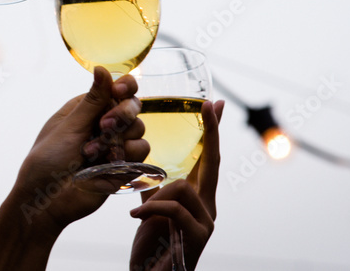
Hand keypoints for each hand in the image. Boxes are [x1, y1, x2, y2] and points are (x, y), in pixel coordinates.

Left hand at [10, 67, 149, 237]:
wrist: (46, 200)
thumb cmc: (48, 160)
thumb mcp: (69, 126)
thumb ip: (92, 101)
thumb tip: (102, 68)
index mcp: (88, 108)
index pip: (118, 88)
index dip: (125, 86)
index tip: (119, 91)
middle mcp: (105, 124)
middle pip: (133, 106)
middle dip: (121, 115)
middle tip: (103, 126)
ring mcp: (116, 145)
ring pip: (140, 130)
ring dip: (118, 140)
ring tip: (91, 154)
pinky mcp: (125, 167)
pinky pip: (142, 153)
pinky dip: (125, 156)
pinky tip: (106, 165)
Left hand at [129, 100, 224, 270]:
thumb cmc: (151, 246)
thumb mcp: (149, 209)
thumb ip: (153, 187)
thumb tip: (144, 163)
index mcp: (198, 198)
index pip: (207, 159)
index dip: (211, 131)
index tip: (213, 104)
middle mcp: (208, 207)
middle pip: (213, 162)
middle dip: (211, 131)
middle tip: (209, 103)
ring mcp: (207, 221)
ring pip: (182, 186)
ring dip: (156, 197)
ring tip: (141, 215)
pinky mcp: (198, 235)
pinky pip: (174, 207)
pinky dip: (151, 210)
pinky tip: (136, 220)